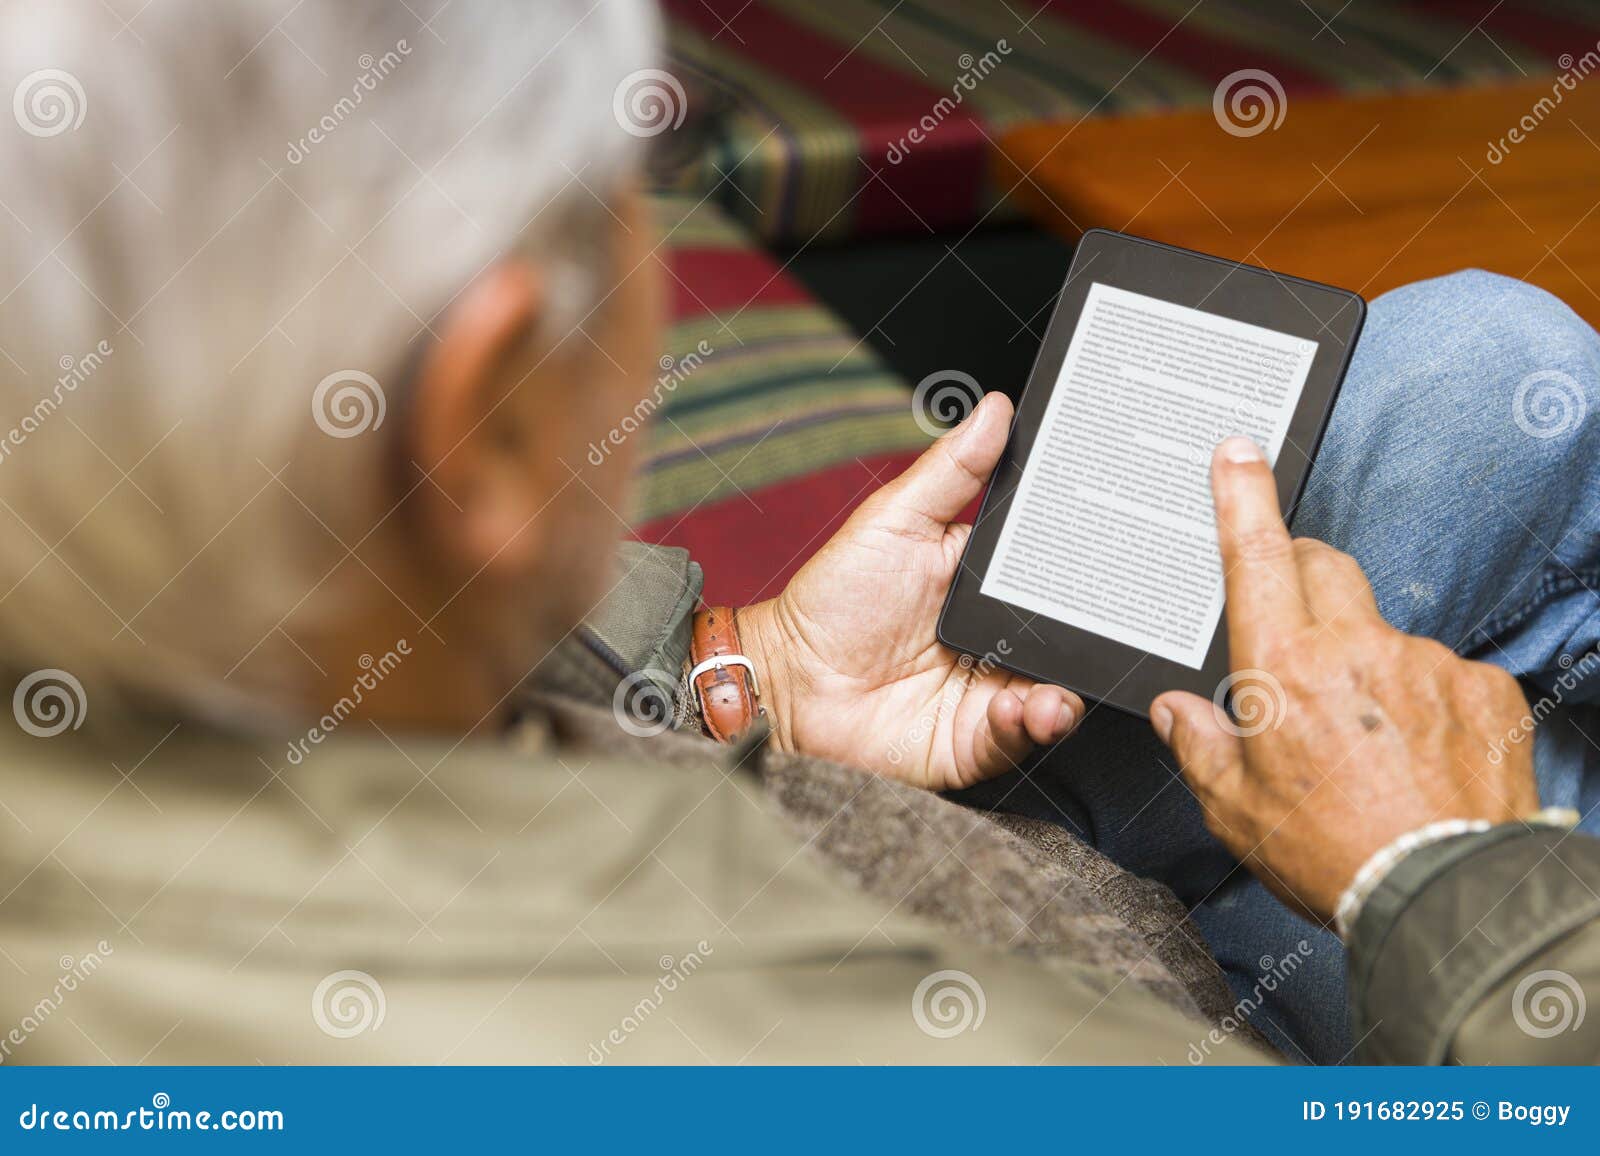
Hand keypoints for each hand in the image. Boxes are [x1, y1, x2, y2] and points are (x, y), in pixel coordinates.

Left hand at [740, 393, 1082, 790]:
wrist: (788, 681)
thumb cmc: (835, 599)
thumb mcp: (895, 520)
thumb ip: (952, 470)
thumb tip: (997, 407)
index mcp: (991, 583)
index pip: (1059, 568)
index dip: (1093, 558)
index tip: (1129, 538)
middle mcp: (1004, 638)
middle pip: (1072, 633)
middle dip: (1100, 632)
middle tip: (1121, 622)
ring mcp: (995, 691)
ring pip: (1059, 690)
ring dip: (1070, 688)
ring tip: (1059, 686)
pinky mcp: (978, 740)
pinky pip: (1019, 735)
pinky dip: (1031, 723)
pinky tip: (1024, 705)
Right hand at [1149, 437, 1538, 921]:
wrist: (1446, 897)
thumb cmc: (1332, 855)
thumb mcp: (1235, 808)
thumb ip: (1199, 745)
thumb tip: (1176, 711)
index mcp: (1284, 668)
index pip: (1254, 556)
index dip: (1242, 496)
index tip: (1238, 451)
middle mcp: (1358, 648)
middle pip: (1324, 564)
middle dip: (1300, 572)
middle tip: (1290, 623)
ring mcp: (1429, 663)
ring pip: (1385, 629)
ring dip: (1367, 659)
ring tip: (1369, 738)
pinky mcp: (1485, 688)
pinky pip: (1445, 672)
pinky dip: (1426, 698)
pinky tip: (1421, 753)